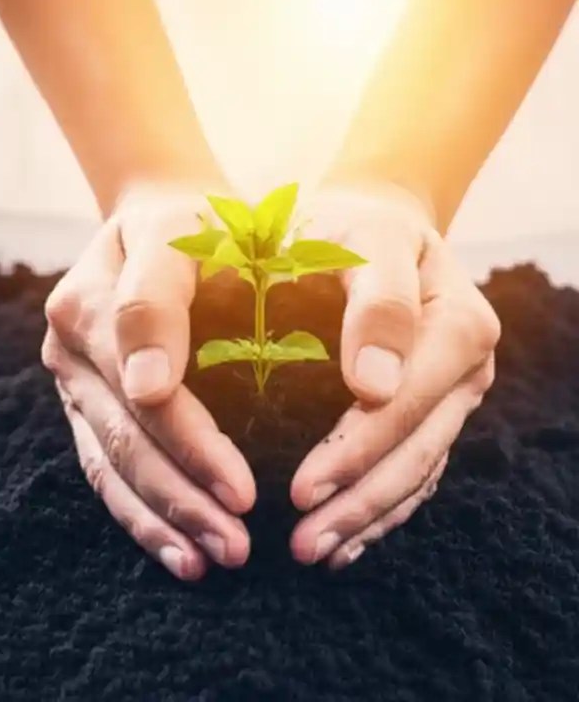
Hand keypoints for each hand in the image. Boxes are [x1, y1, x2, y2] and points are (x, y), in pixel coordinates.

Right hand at [42, 184, 254, 580]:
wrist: (163, 215)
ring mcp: (72, 383)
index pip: (141, 387)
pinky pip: (105, 471)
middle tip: (238, 543)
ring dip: (162, 519)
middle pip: (122, 436)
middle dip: (182, 495)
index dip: (190, 441)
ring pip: (109, 464)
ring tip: (214, 559)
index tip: (242, 491)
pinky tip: (183, 553)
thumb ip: (160, 296)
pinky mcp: (84, 408)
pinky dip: (143, 517)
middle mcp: (67, 347)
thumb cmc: (195, 222)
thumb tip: (151, 387)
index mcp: (89, 300)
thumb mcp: (188, 227)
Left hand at [288, 184, 499, 568]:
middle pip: (417, 450)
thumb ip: (376, 299)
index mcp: (456, 321)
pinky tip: (343, 543)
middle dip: (359, 502)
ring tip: (314, 552)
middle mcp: (467, 366)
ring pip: (418, 471)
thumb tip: (373, 385)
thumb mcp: (360, 236)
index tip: (300, 490)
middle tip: (302, 543)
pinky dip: (380, 511)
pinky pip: (416, 473)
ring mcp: (455, 395)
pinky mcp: (435, 413)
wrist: (367, 216)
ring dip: (367, 519)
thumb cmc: (348, 222)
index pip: (406, 403)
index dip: (355, 451)